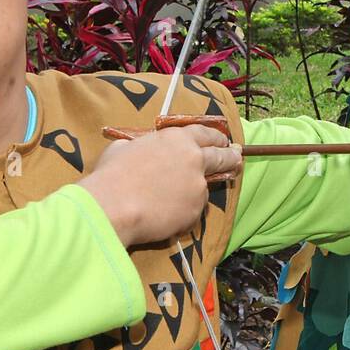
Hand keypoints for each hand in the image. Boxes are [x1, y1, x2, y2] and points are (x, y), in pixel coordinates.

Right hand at [80, 125, 239, 247]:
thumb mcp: (123, 149)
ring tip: (187, 195)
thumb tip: (137, 149)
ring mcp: (198, 184)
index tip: (223, 141)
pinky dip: (184, 211)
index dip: (215, 138)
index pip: (206, 134)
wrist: (112, 207)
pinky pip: (193, 209)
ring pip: (205, 186)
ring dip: (199, 190)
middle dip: (231, 157)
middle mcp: (194, 158)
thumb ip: (140, 147)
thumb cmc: (112, 176)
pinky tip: (167, 215)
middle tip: (237, 157)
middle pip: (221, 156)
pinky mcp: (196, 209)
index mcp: (177, 139)